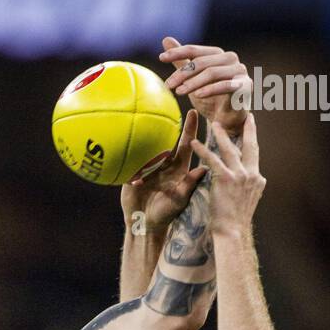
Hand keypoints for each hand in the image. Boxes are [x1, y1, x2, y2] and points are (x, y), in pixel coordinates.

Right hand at [120, 108, 205, 234]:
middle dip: (169, 122)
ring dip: (148, 132)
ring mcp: (148, 168)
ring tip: (146, 114)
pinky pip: (131, 159)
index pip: (185, 144)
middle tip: (170, 104)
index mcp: (178, 168)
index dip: (190, 128)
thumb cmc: (165, 215)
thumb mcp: (179, 200)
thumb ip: (189, 184)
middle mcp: (163, 164)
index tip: (194, 112)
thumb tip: (203, 169)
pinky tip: (126, 137)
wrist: (144, 225)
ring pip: (148, 145)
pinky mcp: (133, 173)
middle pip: (167, 138)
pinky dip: (129, 150)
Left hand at [160, 37, 250, 135]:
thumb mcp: (193, 80)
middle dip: (183, 73)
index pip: (194, 50)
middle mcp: (230, 59)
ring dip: (193, 83)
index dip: (177, 53)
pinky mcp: (245, 86)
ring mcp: (239, 71)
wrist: (228, 120)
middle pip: (202, 62)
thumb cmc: (211, 99)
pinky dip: (210, 90)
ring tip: (179, 92)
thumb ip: (182, 62)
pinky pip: (226, 85)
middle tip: (168, 85)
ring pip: (212, 73)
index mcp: (218, 54)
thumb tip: (166, 40)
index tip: (161, 58)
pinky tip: (198, 95)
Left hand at [191, 115, 265, 237]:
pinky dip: (202, 150)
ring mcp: (240, 176)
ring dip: (222, 135)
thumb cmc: (236, 222)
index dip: (253, 140)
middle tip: (248, 115)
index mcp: (257, 180)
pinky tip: (194, 142)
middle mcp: (252, 175)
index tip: (253, 128)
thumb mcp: (248, 201)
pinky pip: (212, 160)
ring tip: (215, 123)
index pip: (255, 156)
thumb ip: (248, 188)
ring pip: (231, 149)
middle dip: (249, 129)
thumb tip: (251, 182)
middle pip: (251, 146)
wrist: (233, 232)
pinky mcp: (226, 179)